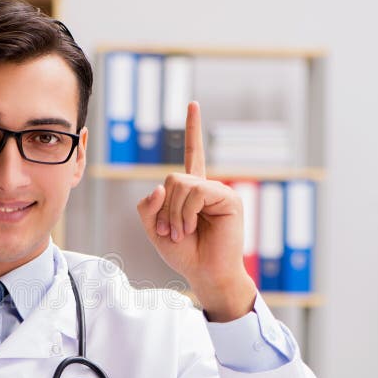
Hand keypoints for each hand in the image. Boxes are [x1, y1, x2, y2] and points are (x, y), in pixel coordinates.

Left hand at [137, 102, 255, 320]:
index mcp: (191, 191)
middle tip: (170, 232)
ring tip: (182, 233)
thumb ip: (148, 208)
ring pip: (181, 185)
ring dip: (174, 214)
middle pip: (172, 179)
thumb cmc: (185, 254)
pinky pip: (196, 192)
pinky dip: (186, 213)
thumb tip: (158, 186)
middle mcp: (206, 187)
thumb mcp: (155, 230)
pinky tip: (191, 228)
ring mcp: (218, 191)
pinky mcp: (229, 198)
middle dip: (164, 208)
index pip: (191, 155)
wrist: (206, 274)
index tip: (192, 103)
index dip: (192, 130)